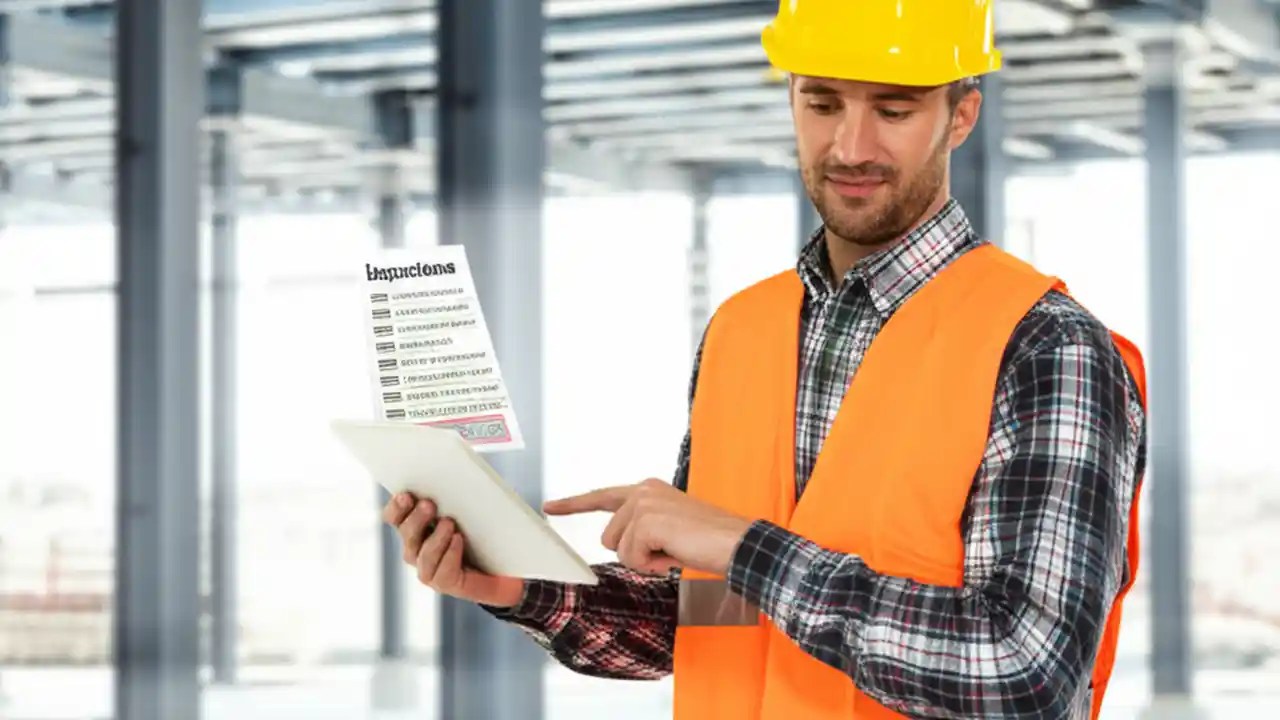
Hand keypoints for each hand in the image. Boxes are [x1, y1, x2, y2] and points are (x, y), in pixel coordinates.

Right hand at [381, 492, 524, 608]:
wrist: (507, 565)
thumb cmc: (485, 531)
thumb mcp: (468, 509)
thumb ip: (454, 497)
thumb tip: (452, 478)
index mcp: (416, 527)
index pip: (394, 517)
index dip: (396, 507)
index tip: (406, 494)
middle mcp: (417, 550)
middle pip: (406, 533)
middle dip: (415, 519)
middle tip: (429, 504)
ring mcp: (430, 570)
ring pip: (423, 555)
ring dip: (434, 538)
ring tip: (449, 523)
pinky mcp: (448, 584)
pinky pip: (443, 573)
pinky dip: (450, 555)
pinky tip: (458, 540)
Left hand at [543, 478, 753, 575]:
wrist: (737, 543)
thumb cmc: (709, 541)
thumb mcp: (669, 530)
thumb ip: (642, 530)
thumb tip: (621, 545)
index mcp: (648, 490)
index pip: (603, 496)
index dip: (574, 504)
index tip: (550, 506)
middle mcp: (642, 491)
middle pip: (609, 537)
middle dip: (636, 553)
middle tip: (670, 550)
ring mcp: (643, 504)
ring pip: (620, 550)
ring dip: (646, 560)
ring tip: (675, 551)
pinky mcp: (647, 520)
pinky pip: (632, 558)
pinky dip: (653, 565)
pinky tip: (675, 555)